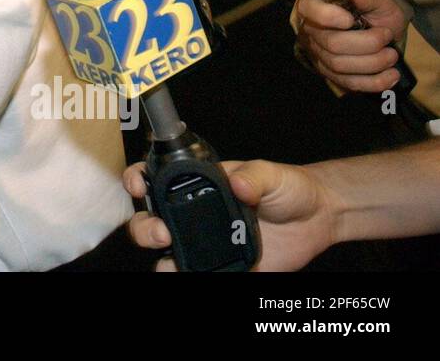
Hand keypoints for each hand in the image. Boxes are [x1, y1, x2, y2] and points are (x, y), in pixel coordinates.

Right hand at [124, 159, 339, 271]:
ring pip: (164, 255)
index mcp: (196, 184)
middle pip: (149, 222)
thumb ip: (254, 176)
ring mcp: (203, 243)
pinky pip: (194, 276)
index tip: (138, 185)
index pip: (153, 180)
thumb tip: (238, 183)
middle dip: (146, 228)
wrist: (316, 220)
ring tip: (173, 263)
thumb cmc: (288, 188)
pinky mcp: (219, 268)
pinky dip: (186, 277)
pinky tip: (193, 276)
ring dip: (161, 260)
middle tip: (163, 233)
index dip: (136, 180)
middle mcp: (191, 214)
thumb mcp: (271, 174)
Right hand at [296, 0, 406, 93]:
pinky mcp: (331, 75)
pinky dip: (375, 82)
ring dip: (374, 62)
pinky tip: (392, 75)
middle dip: (367, 43)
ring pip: (340, 65)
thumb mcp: (378, 0)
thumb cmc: (376, 13)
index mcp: (316, 5)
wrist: (382, 32)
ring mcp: (319, 55)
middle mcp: (311, 31)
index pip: (309, 9)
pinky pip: (349, 83)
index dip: (328, 16)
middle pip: (332, 43)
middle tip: (387, 36)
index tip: (351, 19)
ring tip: (392, 55)